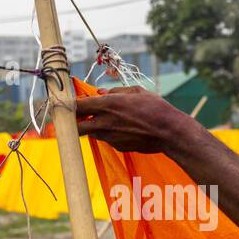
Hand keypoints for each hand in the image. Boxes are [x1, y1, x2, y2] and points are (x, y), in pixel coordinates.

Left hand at [75, 86, 190, 153]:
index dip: (70, 106)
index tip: (69, 104)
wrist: (169, 132)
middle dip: (74, 123)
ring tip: (109, 120)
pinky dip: (109, 134)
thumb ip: (116, 91)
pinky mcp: (117, 147)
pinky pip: (107, 139)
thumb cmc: (155, 108)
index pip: (77, 106)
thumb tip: (101, 93)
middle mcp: (104, 123)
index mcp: (107, 105)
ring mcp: (110, 137)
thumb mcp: (137, 91)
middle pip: (77, 127)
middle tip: (78, 118)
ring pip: (92, 133)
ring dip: (94, 127)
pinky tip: (124, 129)